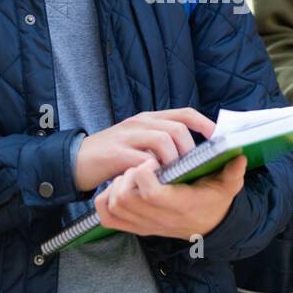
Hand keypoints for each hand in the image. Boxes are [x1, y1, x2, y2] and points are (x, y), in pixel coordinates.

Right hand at [73, 107, 215, 191]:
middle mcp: (140, 123)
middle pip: (177, 128)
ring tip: (172, 174)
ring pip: (163, 140)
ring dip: (173, 159)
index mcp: (148, 119)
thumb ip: (159, 146)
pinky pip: (142, 159)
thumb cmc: (111, 156)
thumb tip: (188, 156)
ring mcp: (127, 136)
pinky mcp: (116, 153)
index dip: (204, 124)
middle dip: (189, 149)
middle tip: (189, 167)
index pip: (183, 113)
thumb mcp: (138, 144)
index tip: (217, 137)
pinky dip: (153, 170)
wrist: (75, 161)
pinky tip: (154, 179)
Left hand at [93, 153, 246, 240]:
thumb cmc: (214, 201)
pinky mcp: (135, 227)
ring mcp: (145, 225)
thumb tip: (240, 157)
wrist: (207, 225)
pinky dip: (105, 201)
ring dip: (116, 185)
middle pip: (126, 199)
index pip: (151, 194)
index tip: (151, 161)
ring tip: (130, 174)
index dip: (144, 174)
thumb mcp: (228, 187)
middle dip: (127, 175)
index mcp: (180, 206)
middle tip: (138, 165)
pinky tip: (118, 187)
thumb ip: (234, 173)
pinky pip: (108, 217)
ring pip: (115, 205)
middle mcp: (159, 219)